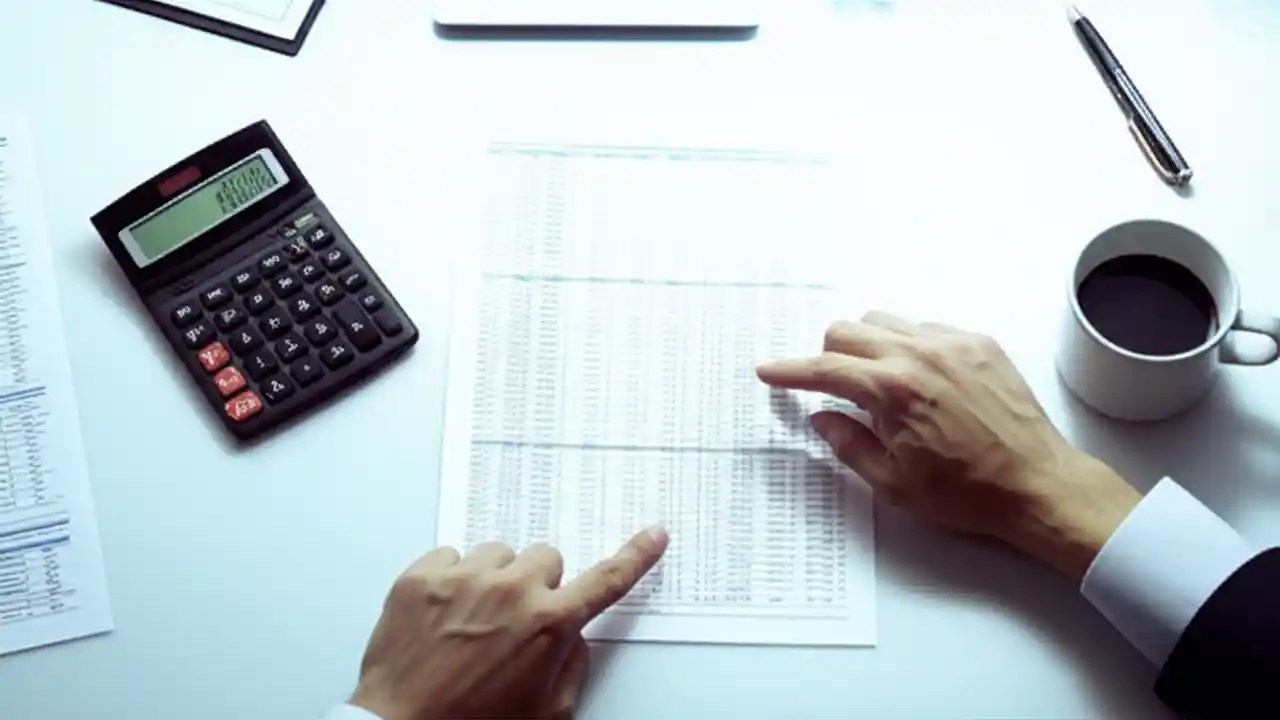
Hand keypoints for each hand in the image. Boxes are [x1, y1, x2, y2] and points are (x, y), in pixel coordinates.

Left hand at [350, 526, 668, 719]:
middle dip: (538, 584)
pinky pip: (450, 555)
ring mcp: (463, 579)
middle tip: (515, 620)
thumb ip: (571, 663)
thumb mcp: (547, 710)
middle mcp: (511, 591)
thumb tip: (569, 634)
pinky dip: (451, 579)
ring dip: (493, 579)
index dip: (635, 556)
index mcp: (549, 624)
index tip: (653, 536)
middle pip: (546, 558)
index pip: (607, 579)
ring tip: (473, 621)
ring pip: (497, 553)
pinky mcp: (421, 577)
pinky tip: (443, 615)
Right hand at [757, 311, 1138, 579]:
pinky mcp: (979, 343)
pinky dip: (908, 345)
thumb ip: (848, 444)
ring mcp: (953, 344)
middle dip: (828, 357)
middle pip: (847, 332)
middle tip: (833, 388)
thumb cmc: (966, 493)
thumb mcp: (893, 483)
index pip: (824, 369)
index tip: (768, 372)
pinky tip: (919, 379)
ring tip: (878, 383)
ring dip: (867, 345)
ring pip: (885, 321)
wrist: (1037, 485)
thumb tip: (822, 417)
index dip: (790, 371)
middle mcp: (920, 355)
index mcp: (893, 391)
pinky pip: (925, 327)